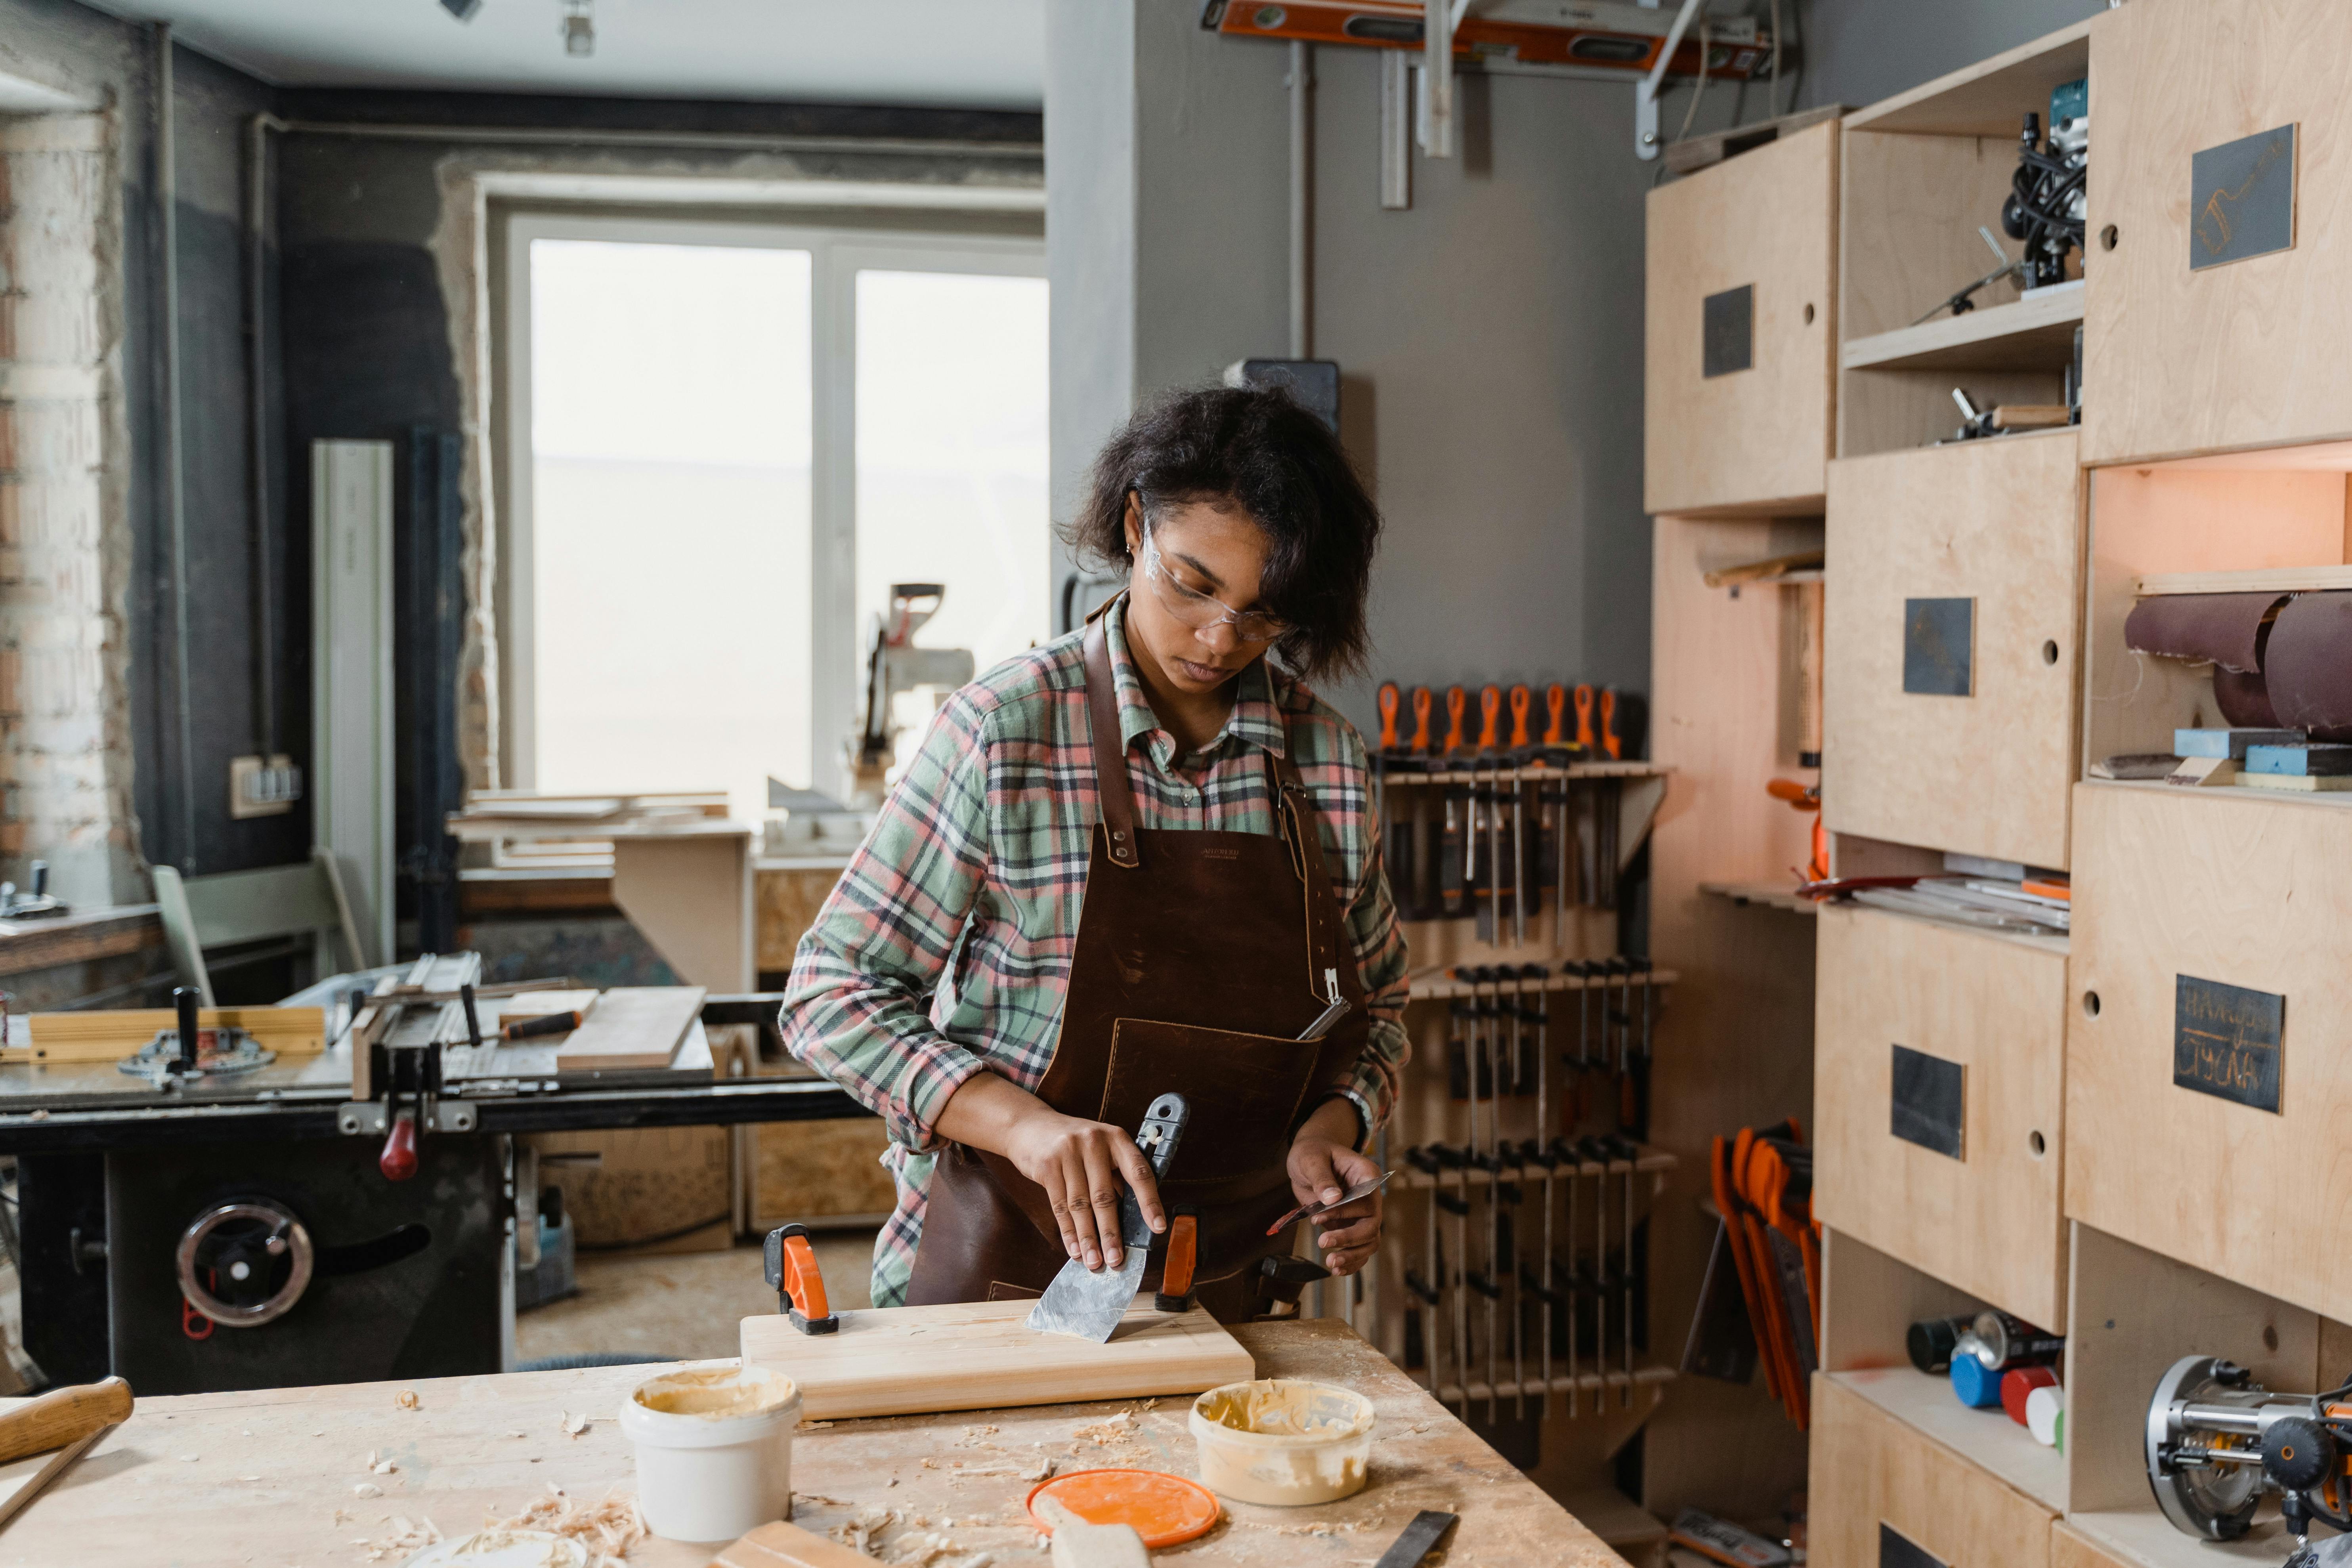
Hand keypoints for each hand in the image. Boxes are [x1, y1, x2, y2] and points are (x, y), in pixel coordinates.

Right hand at [936, 1073, 1164, 1271]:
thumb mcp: (1101, 1148)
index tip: (1158, 1227)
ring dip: (1088, 1239)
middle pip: (1105, 1197)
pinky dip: (1068, 1231)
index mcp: (1117, 1138)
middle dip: (1111, 1233)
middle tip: (1116, 1260)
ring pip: (1080, 1206)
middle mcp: (1094, 1142)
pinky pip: (1059, 1206)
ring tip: (1094, 1262)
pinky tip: (1074, 1249)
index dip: (1149, 1202)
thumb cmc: (1075, 1144)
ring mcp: (1068, 1152)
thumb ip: (1116, 1175)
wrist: (1031, 1125)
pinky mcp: (1047, 1165)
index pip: (1139, 1173)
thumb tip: (1131, 1220)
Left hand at [1286, 1099, 1381, 1275]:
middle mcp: (1370, 1196)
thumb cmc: (1313, 1152)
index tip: (1319, 1215)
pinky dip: (1352, 1261)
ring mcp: (1362, 1213)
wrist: (1309, 1158)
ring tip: (1331, 1263)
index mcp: (1366, 1175)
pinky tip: (1337, 1270)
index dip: (1347, 1211)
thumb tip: (1332, 1198)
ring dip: (1352, 1255)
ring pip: (1369, 1240)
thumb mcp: (1312, 1159)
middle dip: (1349, 1238)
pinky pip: (1359, 1247)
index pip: (1367, 1199)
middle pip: (1371, 1224)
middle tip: (1323, 1242)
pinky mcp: (1351, 1225)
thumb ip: (1322, 1178)